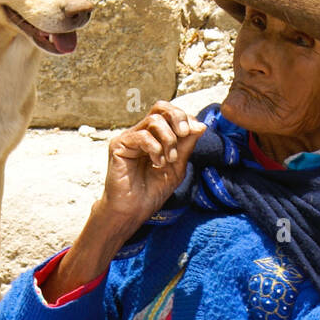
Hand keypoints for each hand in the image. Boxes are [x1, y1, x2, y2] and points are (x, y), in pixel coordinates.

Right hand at [99, 101, 205, 233]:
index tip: (195, 132)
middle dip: (178, 117)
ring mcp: (130, 138)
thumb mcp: (177, 167)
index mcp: (156, 136)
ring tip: (169, 159)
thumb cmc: (153, 191)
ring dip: (168, 139)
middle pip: (160, 108)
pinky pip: (142, 135)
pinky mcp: (118, 145)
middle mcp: (142, 133)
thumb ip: (186, 145)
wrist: (133, 211)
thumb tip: (201, 124)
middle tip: (185, 134)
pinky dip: (155, 148)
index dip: (185, 118)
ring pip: (154, 120)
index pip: (170, 114)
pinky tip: (157, 163)